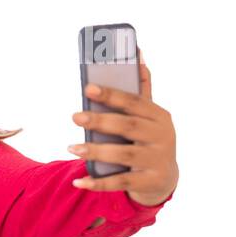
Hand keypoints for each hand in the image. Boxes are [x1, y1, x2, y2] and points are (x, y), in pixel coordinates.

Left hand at [68, 51, 178, 205]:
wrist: (164, 177)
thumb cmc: (148, 138)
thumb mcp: (148, 116)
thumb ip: (141, 90)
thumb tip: (138, 54)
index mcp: (159, 116)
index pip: (135, 102)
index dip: (112, 94)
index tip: (88, 88)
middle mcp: (162, 137)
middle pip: (128, 126)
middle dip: (100, 120)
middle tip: (74, 116)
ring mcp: (157, 160)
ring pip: (123, 154)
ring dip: (96, 151)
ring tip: (71, 147)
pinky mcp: (149, 181)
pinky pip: (120, 182)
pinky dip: (98, 182)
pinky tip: (79, 182)